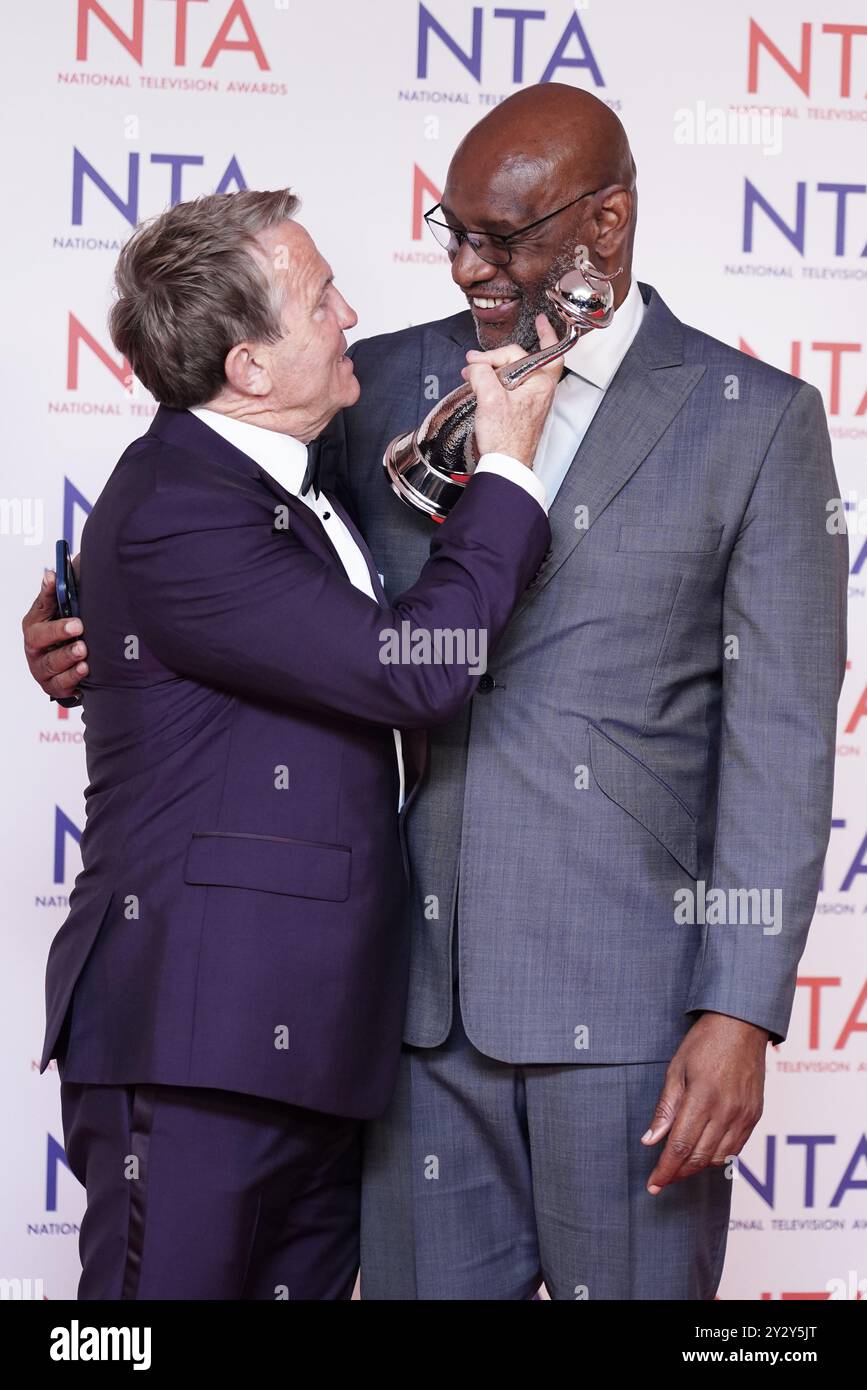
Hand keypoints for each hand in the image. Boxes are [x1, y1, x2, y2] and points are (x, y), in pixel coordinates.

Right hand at [22, 567, 88, 699]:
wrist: (72, 669)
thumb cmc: (66, 636)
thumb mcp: (63, 615)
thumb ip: (59, 595)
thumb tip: (52, 572)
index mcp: (35, 623)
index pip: (40, 605)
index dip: (47, 592)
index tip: (55, 578)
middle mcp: (34, 646)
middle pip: (39, 638)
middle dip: (58, 631)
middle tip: (78, 625)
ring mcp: (41, 668)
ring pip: (51, 663)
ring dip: (68, 655)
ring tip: (83, 650)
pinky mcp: (53, 685)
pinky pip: (61, 683)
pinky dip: (72, 677)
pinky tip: (84, 669)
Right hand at [461, 313, 561, 466]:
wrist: (505, 465)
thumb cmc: (506, 440)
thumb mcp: (490, 398)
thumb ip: (482, 374)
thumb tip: (476, 366)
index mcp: (541, 384)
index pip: (541, 351)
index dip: (535, 337)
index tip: (541, 321)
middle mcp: (540, 392)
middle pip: (522, 361)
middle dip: (498, 358)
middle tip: (478, 361)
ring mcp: (530, 402)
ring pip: (513, 375)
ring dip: (493, 372)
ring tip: (473, 376)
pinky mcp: (520, 412)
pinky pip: (509, 389)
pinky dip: (494, 384)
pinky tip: (480, 387)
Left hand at [641, 1012, 768, 1193]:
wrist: (741, 1026)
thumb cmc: (705, 1043)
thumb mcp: (676, 1070)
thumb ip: (665, 1108)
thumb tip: (650, 1139)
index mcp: (703, 1098)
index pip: (680, 1146)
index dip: (665, 1169)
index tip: (653, 1184)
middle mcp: (726, 1111)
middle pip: (698, 1157)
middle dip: (677, 1173)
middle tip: (662, 1178)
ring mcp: (744, 1115)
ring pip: (718, 1158)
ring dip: (696, 1167)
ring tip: (679, 1167)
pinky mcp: (755, 1115)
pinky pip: (736, 1148)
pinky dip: (717, 1157)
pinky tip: (704, 1153)